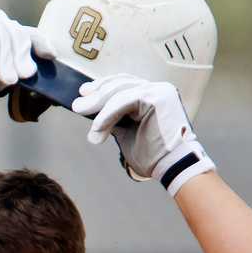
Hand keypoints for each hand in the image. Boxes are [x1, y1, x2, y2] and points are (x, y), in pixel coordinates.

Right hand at [0, 7, 54, 106]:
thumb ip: (13, 78)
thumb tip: (33, 78)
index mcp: (8, 37)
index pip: (30, 36)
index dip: (42, 43)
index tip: (51, 56)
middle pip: (18, 37)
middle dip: (19, 60)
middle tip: (19, 79)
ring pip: (2, 35)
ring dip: (3, 60)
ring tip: (0, 79)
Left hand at [72, 74, 214, 196]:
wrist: (173, 168)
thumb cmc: (154, 157)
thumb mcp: (127, 135)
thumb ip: (115, 122)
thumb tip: (95, 116)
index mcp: (152, 96)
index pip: (123, 85)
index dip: (102, 87)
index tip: (84, 94)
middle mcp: (157, 89)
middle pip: (120, 84)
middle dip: (96, 94)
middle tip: (78, 104)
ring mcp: (159, 90)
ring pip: (120, 91)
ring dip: (98, 105)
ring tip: (83, 115)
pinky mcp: (158, 97)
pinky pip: (125, 100)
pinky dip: (108, 113)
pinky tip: (97, 127)